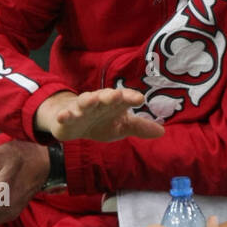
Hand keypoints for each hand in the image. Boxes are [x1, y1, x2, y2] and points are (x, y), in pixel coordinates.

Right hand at [35, 88, 164, 142]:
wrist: (72, 122)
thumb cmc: (100, 121)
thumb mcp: (121, 126)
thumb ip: (139, 127)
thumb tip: (162, 132)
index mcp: (113, 103)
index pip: (123, 98)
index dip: (130, 97)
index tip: (140, 99)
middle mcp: (98, 102)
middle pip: (104, 96)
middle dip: (110, 95)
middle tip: (116, 95)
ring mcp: (81, 109)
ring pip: (85, 102)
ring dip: (88, 100)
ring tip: (92, 99)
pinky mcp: (66, 117)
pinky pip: (65, 115)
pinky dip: (65, 115)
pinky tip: (64, 116)